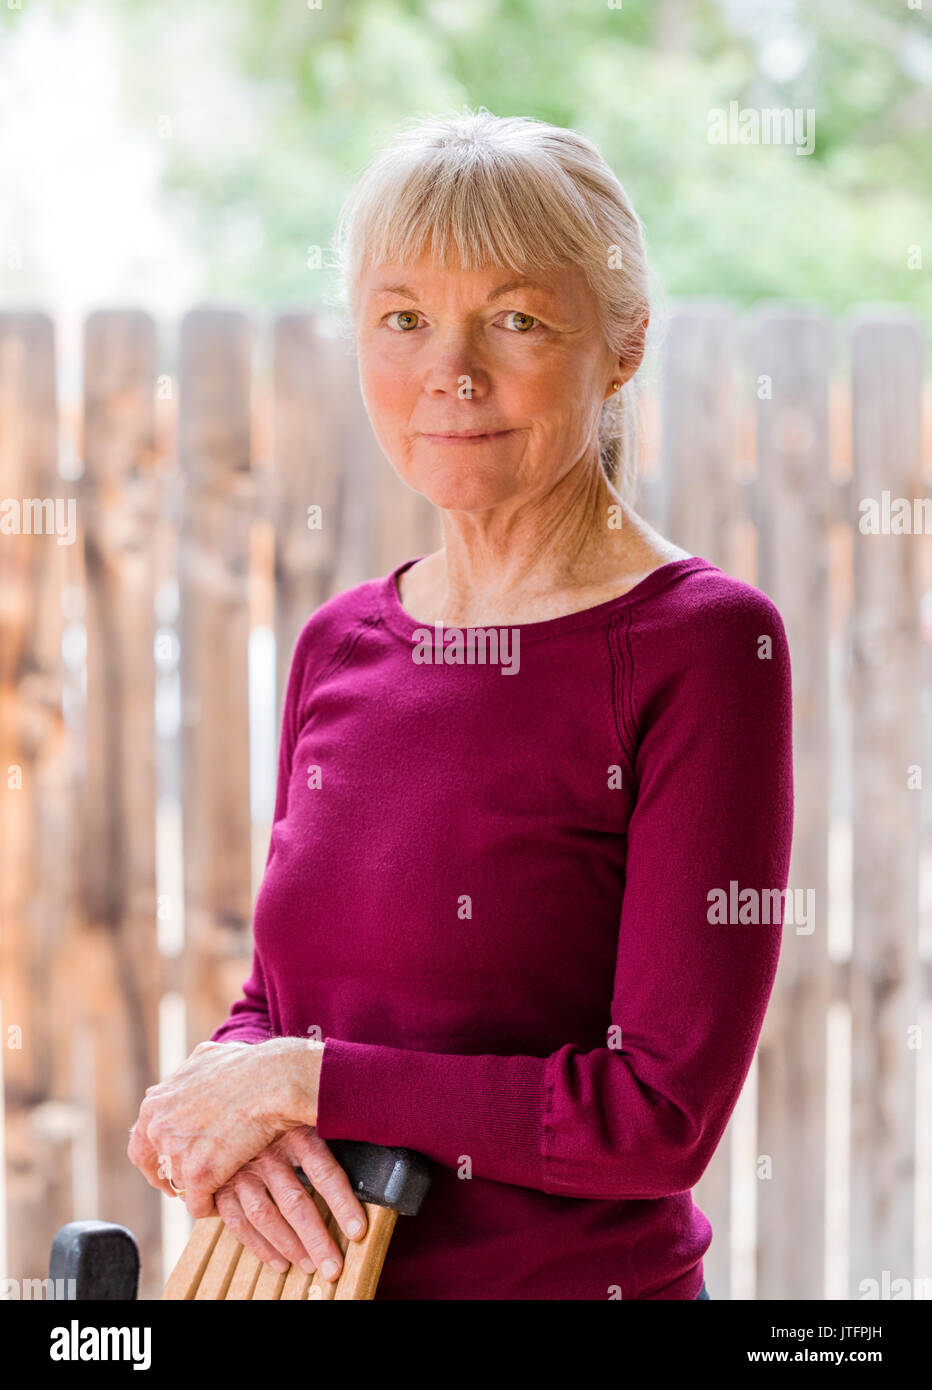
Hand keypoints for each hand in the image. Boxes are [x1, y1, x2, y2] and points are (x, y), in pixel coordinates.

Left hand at [127, 1037, 321, 1217]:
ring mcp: (177, 1152)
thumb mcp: (203, 1059)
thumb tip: (166, 1086)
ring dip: (200, 1188)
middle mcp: (158, 1129)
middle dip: (175, 1178)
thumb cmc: (247, 1066)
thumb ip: (180, 1079)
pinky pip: (198, 1205)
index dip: (156, 1160)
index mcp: (155, 1104)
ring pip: (182, 1185)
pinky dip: (210, 1206)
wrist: (273, 1080)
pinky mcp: (199, 1174)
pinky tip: (226, 1200)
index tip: (172, 1167)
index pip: (141, 1144)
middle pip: (158, 1168)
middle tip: (194, 1185)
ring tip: (223, 1183)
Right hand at [213, 1127, 368, 1277]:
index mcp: (295, 1132)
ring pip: (265, 1215)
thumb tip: (372, 1153)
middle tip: (333, 1266)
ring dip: (289, 1246)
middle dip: (317, 1239)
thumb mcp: (308, 1113)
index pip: (324, 1172)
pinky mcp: (222, 1184)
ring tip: (310, 1266)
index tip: (358, 1231)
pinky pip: (239, 1221)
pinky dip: (260, 1246)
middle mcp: (267, 1151)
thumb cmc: (282, 1113)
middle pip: (295, 1201)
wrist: (230, 1104)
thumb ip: (332, 1133)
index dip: (343, 1203)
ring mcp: (242, 1169)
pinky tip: (280, 1262)